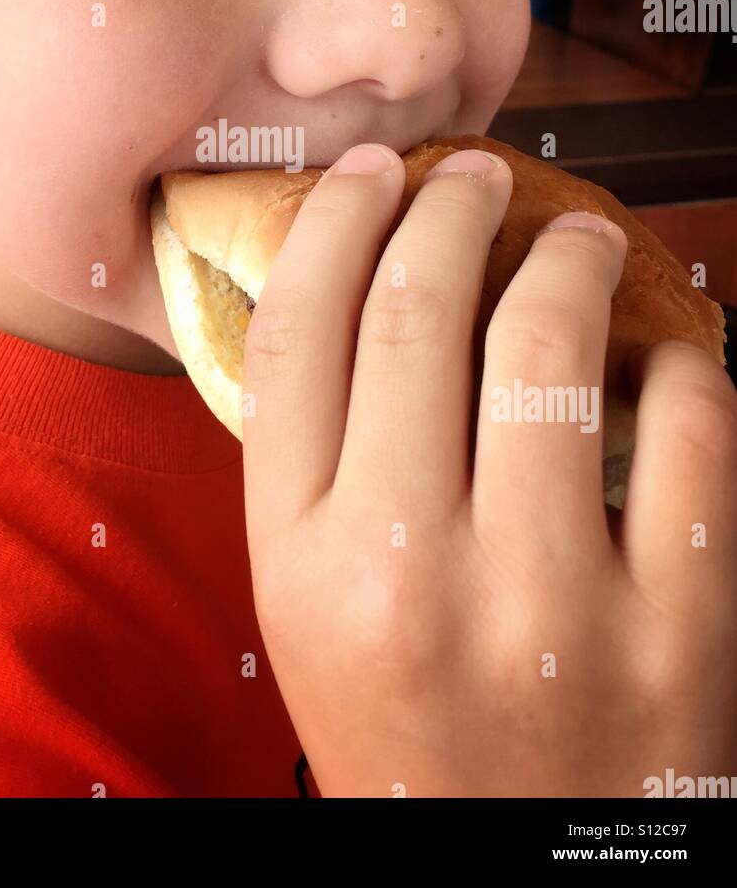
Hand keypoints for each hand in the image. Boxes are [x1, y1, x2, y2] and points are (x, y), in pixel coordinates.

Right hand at [241, 144, 736, 796]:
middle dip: (451, 210)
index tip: (373, 173)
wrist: (518, 875)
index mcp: (303, 566)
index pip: (300, 335)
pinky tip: (660, 362)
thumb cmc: (409, 725)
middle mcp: (410, 577)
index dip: (337, 223)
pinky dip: (682, 365)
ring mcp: (550, 609)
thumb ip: (321, 466)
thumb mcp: (314, 610)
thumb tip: (360, 289)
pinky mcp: (681, 635)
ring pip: (549, 345)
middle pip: (415, 316)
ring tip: (577, 238)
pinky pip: (690, 428)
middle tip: (476, 178)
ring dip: (567, 258)